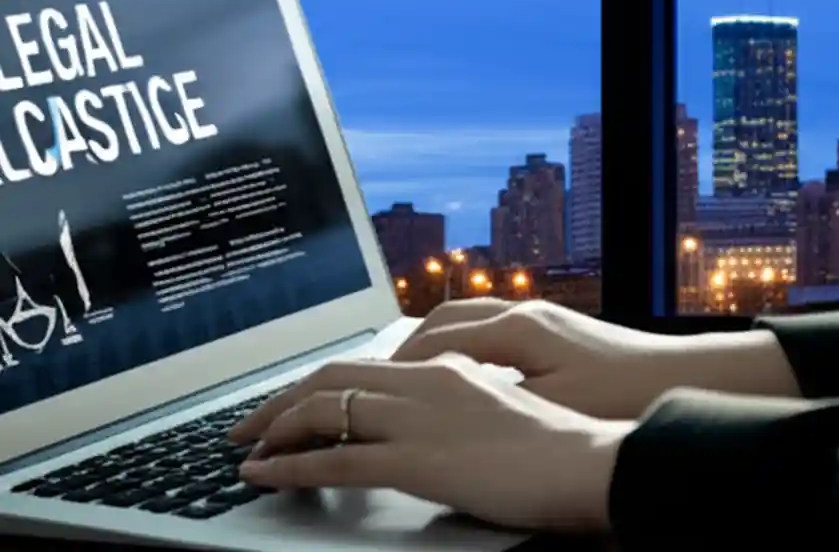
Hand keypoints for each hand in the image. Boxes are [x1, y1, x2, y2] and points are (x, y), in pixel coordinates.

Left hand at [227, 353, 633, 532]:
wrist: (588, 465)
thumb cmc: (560, 449)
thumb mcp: (505, 415)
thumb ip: (465, 413)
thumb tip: (437, 434)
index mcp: (449, 369)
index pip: (366, 367)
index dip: (320, 384)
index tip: (295, 405)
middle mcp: (426, 381)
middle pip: (331, 376)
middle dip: (280, 399)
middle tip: (248, 424)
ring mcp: (418, 417)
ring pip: (323, 408)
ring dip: (275, 428)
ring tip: (247, 449)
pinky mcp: (415, 459)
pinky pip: (335, 460)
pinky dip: (290, 466)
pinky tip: (265, 475)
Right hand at [390, 298, 800, 418]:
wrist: (680, 377)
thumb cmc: (622, 394)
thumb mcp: (549, 405)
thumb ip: (491, 399)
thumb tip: (444, 400)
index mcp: (517, 328)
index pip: (435, 338)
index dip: (395, 365)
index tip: (368, 387)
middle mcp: (525, 313)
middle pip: (445, 318)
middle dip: (405, 345)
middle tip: (376, 376)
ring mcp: (542, 318)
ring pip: (468, 318)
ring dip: (433, 340)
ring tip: (407, 371)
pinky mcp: (557, 330)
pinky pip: (491, 327)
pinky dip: (463, 343)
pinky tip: (461, 369)